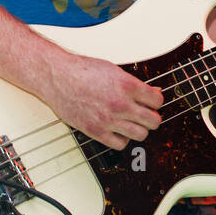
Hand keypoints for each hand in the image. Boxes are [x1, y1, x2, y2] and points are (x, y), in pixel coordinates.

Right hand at [40, 53, 163, 150]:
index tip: (152, 101)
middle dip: (152, 117)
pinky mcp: (95, 131)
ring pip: (141, 135)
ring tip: (133, 123)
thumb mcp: (115, 70)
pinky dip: (123, 139)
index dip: (156, 101)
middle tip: (146, 114)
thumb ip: (135, 84)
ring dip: (140, 129)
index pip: (158, 101)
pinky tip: (118, 130)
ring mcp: (108, 119)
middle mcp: (120, 104)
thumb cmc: (83, 71)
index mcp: (128, 85)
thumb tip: (153, 92)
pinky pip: (120, 144)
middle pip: (153, 121)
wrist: (57, 77)